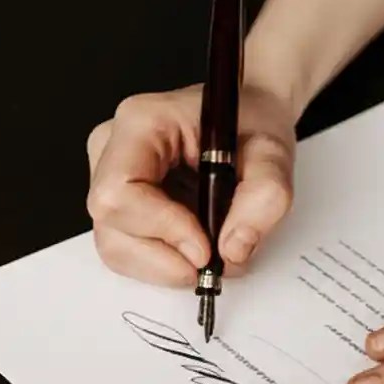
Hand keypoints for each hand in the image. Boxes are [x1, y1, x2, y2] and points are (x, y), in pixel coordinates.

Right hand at [86, 84, 296, 285]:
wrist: (249, 118)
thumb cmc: (250, 122)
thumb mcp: (274, 153)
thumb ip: (263, 198)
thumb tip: (233, 249)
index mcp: (141, 123)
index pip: (121, 192)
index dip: (161, 229)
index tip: (204, 248)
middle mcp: (113, 148)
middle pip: (110, 227)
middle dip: (165, 259)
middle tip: (212, 261)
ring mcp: (109, 177)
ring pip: (113, 246)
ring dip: (165, 265)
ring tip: (208, 252)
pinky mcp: (119, 203)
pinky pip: (126, 249)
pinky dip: (163, 261)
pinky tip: (193, 244)